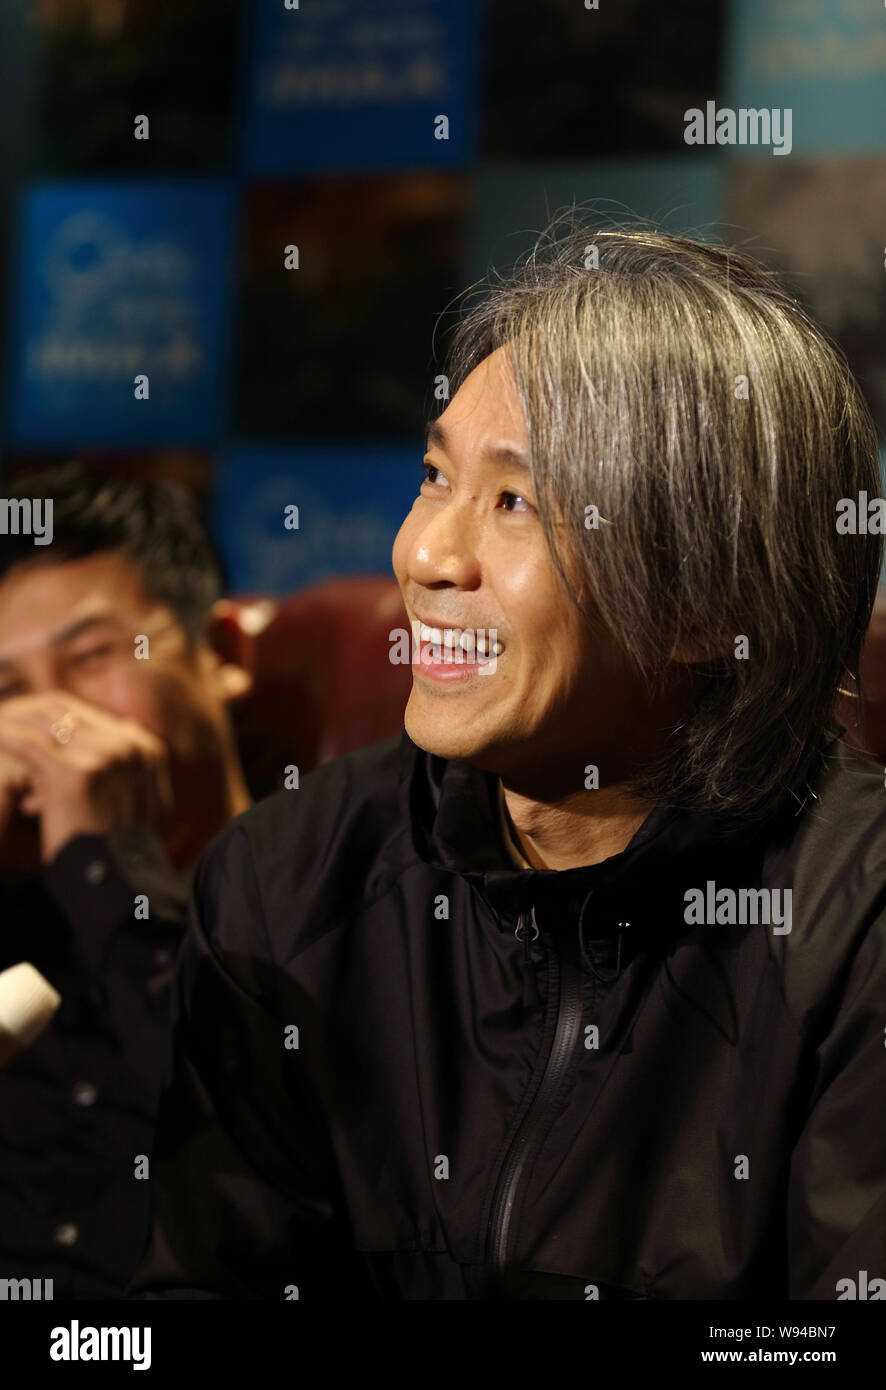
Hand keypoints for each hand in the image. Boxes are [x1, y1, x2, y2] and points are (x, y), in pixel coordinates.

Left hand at [0, 693, 173, 863]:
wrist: (117, 885)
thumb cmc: (120, 851)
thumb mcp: (143, 802)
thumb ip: (135, 766)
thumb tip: (129, 726)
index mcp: (146, 750)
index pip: (88, 716)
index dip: (51, 718)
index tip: (24, 725)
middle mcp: (130, 747)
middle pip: (66, 712)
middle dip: (27, 715)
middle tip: (2, 721)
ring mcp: (105, 757)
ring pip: (44, 724)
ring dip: (13, 723)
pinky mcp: (76, 774)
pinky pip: (29, 745)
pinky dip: (5, 738)